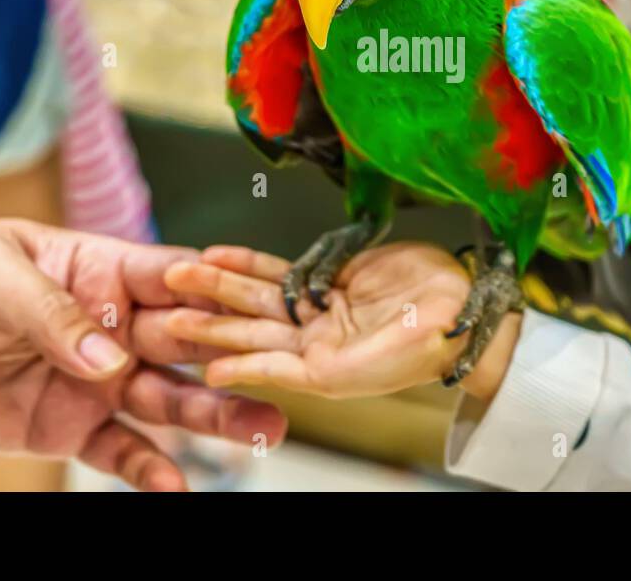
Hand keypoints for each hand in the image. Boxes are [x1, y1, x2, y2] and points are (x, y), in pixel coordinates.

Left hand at [0, 218, 285, 490]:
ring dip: (214, 416)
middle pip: (188, 343)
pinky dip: (148, 470)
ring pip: (168, 400)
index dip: (217, 291)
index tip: (262, 307)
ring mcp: (96, 380)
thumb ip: (53, 313)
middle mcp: (113, 326)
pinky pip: (118, 450)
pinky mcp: (69, 426)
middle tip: (285, 374)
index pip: (173, 278)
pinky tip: (175, 487)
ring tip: (263, 430)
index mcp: (102, 270)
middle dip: (237, 358)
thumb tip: (108, 358)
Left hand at [163, 242, 521, 400]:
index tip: (201, 362)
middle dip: (208, 317)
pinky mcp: (328, 277)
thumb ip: (336, 366)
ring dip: (219, 284)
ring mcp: (318, 309)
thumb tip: (300, 375)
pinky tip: (220, 254)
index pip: (270, 364)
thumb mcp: (384, 359)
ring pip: (258, 295)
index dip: (238, 360)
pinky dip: (250, 263)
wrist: (466, 310)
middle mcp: (314, 342)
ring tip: (179, 273)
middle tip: (164, 311)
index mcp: (325, 370)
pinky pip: (281, 269)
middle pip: (251, 327)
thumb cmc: (436, 342)